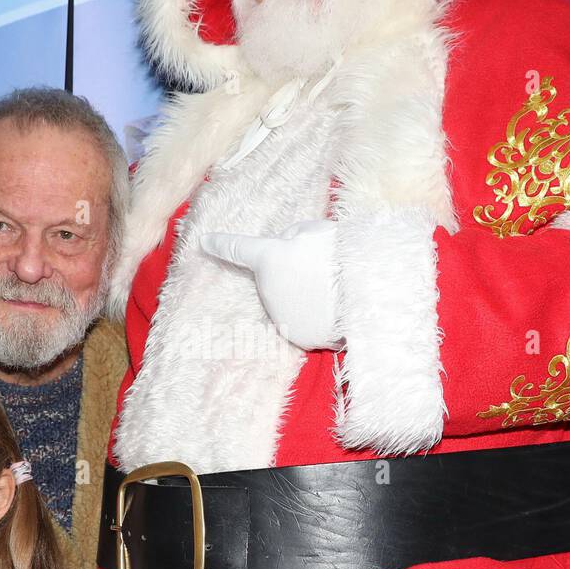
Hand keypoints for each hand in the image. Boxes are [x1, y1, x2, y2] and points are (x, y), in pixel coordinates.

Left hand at [200, 219, 341, 350]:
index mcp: (268, 258)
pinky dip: (316, 316)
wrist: (365, 295)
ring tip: (332, 288)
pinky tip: (334, 309)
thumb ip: (290, 239)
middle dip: (291, 271)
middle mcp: (268, 290)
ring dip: (304, 294)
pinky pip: (304, 321)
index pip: (237, 248)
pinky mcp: (299, 337)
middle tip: (321, 265)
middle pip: (275, 276)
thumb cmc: (341, 255)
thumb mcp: (312, 231)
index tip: (204, 241)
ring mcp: (282, 317)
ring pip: (290, 300)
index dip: (220, 244)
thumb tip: (285, 250)